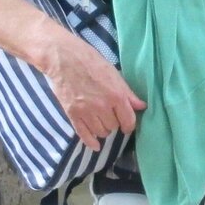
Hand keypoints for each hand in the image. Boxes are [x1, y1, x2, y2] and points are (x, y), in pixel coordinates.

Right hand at [39, 31, 143, 149]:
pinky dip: (90, 142)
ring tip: (101, 122)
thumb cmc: (91, 62)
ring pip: (101, 132)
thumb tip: (142, 106)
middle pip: (114, 127)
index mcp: (116, 96)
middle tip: (111, 116)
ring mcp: (86, 112)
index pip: (128, 121)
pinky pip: (83, 134)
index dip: (130, 125)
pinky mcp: (72, 114)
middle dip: (115, 123)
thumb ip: (128, 93)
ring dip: (103, 130)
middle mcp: (102, 107)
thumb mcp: (114, 74)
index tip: (128, 125)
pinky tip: (95, 146)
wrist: (63, 59)